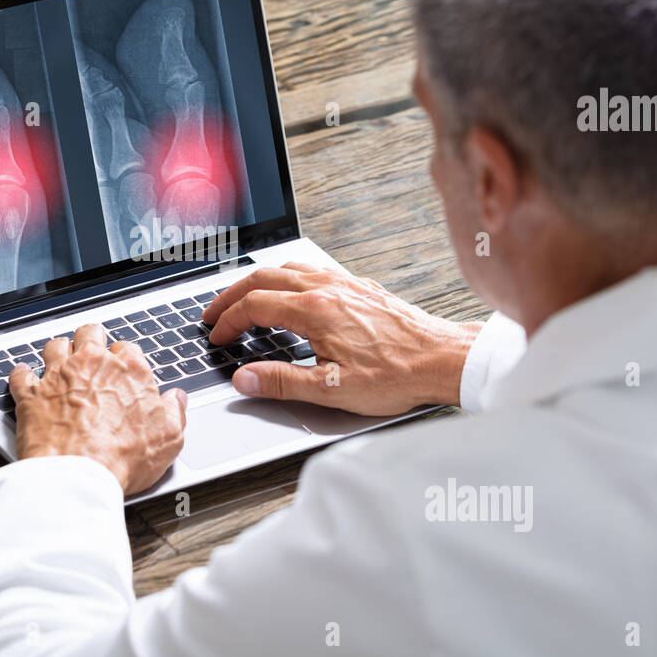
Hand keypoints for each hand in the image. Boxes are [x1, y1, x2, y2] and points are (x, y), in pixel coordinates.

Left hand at [8, 324, 187, 494]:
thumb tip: (177, 400)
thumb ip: (174, 413)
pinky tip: (25, 377)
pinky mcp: (31, 394)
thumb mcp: (168, 439)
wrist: (76, 474)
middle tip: (92, 352)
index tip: (124, 370)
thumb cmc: (121, 458)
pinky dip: (22, 375)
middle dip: (91, 340)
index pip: (128, 348)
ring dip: (58, 351)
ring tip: (60, 360)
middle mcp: (92, 364)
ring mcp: (58, 376)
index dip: (126, 358)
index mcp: (128, 370)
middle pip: (90, 334)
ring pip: (55, 345)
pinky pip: (21, 374)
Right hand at [201, 262, 480, 415]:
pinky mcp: (358, 286)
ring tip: (242, 299)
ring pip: (287, 268)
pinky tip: (288, 291)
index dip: (228, 321)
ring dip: (257, 281)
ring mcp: (344, 283)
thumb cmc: (396, 374)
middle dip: (231, 295)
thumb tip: (244, 378)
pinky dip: (285, 277)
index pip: (254, 305)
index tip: (218, 337)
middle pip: (263, 278)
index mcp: (315, 310)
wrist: (441, 359)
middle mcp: (327, 288)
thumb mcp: (331, 389)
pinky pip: (311, 269)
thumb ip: (282, 382)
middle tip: (214, 313)